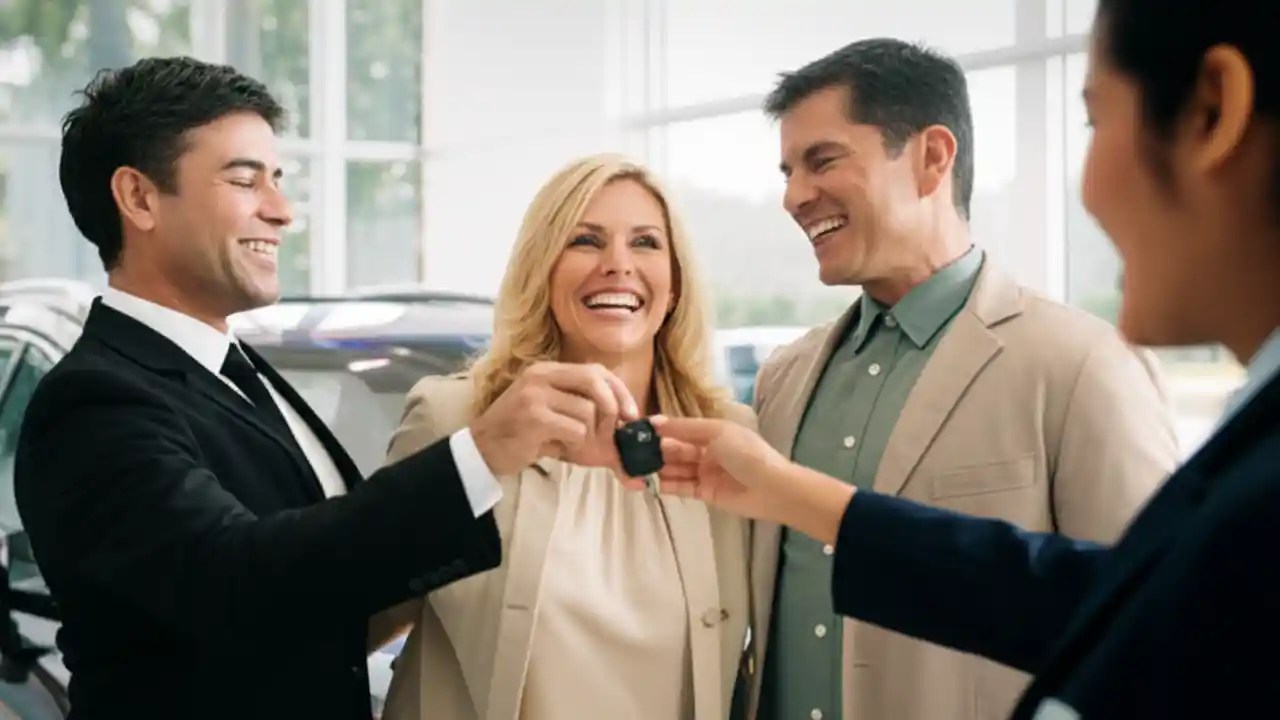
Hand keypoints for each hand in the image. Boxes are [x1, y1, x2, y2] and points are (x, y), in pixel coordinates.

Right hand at [468, 362, 639, 475]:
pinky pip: (576, 430)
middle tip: (614, 431)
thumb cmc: (523, 435)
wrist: (482, 450)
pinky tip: (554, 448)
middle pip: (595, 381)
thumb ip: (584, 410)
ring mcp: (535, 395)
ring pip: (587, 411)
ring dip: (586, 435)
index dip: (619, 390)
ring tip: (567, 443)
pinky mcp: (534, 417)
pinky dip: (574, 445)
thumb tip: (626, 421)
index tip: (630, 414)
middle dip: (612, 408)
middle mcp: (541, 376)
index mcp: (548, 370)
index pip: (595, 370)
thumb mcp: (553, 414)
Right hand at [629, 416, 787, 519]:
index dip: (661, 430)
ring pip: (676, 469)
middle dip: (656, 451)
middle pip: (676, 450)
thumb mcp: (715, 432)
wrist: (772, 488)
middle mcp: (707, 451)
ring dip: (659, 468)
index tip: (638, 432)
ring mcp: (706, 472)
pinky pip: (682, 487)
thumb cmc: (746, 453)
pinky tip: (651, 483)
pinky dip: (667, 485)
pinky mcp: (705, 493)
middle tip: (632, 453)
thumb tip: (655, 422)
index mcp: (712, 432)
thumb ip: (684, 429)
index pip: (680, 429)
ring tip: (636, 469)